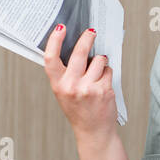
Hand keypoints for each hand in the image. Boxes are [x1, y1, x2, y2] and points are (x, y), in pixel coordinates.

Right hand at [44, 24, 116, 138]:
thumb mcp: (64, 92)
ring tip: (97, 73)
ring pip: (98, 60)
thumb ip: (65, 73)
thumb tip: (75, 47)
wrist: (93, 131)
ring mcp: (89, 88)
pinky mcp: (104, 90)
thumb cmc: (79, 110)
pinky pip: (108, 71)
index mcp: (58, 85)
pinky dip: (107, 74)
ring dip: (100, 62)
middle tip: (91, 32)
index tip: (61, 28)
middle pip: (79, 53)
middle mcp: (71, 86)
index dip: (54, 40)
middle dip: (87, 38)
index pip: (51, 58)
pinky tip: (103, 84)